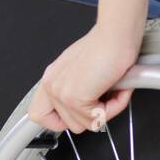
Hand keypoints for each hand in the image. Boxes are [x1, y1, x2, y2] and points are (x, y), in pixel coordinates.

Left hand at [27, 25, 142, 134]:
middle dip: (93, 114)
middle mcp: (52, 86)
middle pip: (69, 125)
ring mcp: (61, 93)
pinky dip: (115, 106)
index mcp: (51, 78)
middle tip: (106, 97)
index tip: (80, 114)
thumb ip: (79, 86)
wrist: (117, 34)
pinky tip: (119, 88)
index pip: (39, 114)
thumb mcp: (84, 67)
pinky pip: (99, 118)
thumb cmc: (108, 44)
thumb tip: (90, 107)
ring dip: (107, 109)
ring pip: (86, 124)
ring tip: (115, 88)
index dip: (61, 121)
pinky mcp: (75, 99)